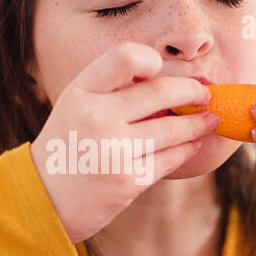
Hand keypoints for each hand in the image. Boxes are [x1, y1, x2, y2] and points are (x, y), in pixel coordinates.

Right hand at [29, 41, 219, 242]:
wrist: (44, 198)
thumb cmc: (68, 146)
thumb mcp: (76, 106)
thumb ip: (113, 91)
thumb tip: (174, 81)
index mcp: (81, 91)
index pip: (124, 57)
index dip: (149, 60)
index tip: (160, 70)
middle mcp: (96, 116)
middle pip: (160, 91)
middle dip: (192, 91)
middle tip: (206, 92)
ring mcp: (113, 149)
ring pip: (173, 128)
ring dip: (199, 123)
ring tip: (211, 119)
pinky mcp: (127, 180)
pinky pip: (169, 159)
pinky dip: (186, 149)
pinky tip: (192, 144)